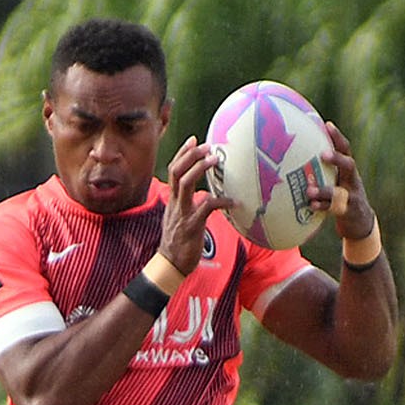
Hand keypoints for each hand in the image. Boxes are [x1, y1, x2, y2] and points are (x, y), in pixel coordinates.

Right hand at [158, 136, 232, 275]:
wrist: (170, 265)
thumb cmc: (178, 242)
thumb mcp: (179, 217)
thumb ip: (188, 204)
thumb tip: (204, 195)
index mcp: (172, 200)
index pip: (173, 170)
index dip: (182, 153)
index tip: (193, 139)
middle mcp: (175, 203)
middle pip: (177, 171)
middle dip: (191, 155)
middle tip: (207, 146)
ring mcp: (182, 214)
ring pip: (186, 184)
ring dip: (200, 169)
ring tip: (215, 160)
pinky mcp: (192, 226)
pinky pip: (206, 208)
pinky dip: (221, 201)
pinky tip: (234, 201)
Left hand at [313, 123, 376, 245]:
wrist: (360, 223)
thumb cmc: (341, 198)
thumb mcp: (335, 182)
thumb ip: (322, 171)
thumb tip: (294, 158)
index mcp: (348, 170)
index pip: (345, 149)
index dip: (337, 137)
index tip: (327, 124)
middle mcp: (352, 180)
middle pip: (349, 165)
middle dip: (337, 158)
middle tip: (323, 154)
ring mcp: (352, 197)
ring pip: (340, 191)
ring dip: (324, 190)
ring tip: (309, 190)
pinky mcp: (349, 212)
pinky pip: (335, 209)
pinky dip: (322, 207)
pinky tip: (311, 205)